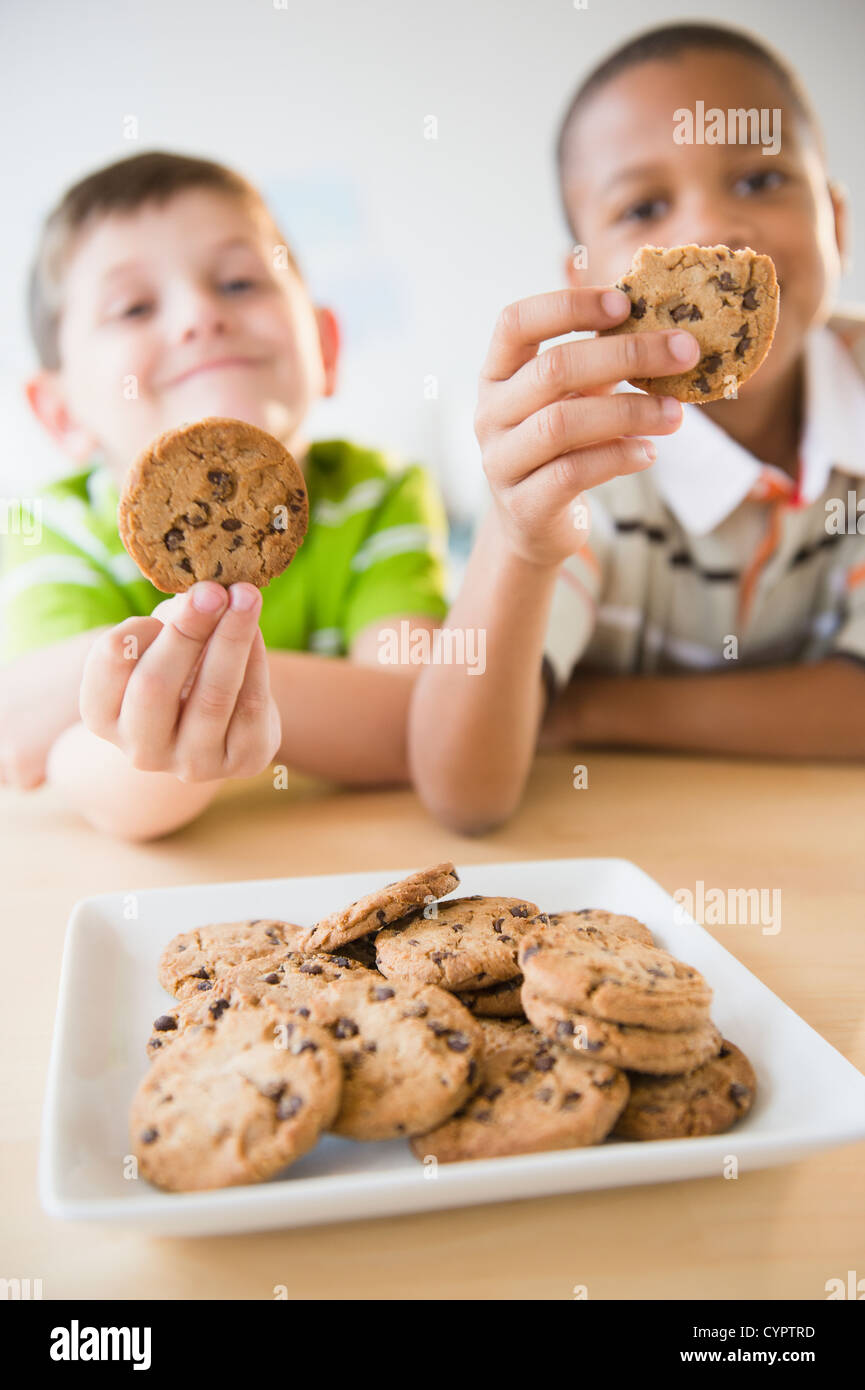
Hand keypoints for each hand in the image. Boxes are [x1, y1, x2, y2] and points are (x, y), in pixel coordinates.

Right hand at [79, 582, 280, 781]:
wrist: (226, 723)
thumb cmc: (181, 670)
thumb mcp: (163, 644)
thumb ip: (174, 619)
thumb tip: (204, 596)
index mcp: (104, 715)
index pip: (107, 668)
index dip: (134, 633)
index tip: (162, 607)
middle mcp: (141, 749)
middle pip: (155, 687)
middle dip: (186, 632)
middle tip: (213, 591)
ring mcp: (192, 764)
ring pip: (211, 697)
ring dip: (231, 638)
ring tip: (246, 596)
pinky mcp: (241, 763)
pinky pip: (250, 706)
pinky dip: (255, 661)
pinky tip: (256, 632)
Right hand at [474, 286, 699, 567]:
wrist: (533, 524)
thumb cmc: (560, 447)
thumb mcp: (573, 396)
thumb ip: (600, 359)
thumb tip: (664, 319)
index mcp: (497, 374)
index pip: (516, 323)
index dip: (568, 307)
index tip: (625, 304)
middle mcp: (490, 414)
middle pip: (553, 370)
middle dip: (626, 355)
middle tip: (684, 353)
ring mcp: (501, 461)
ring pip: (562, 424)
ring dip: (630, 412)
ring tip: (675, 414)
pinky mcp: (523, 504)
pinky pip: (572, 473)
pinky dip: (617, 457)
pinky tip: (649, 452)